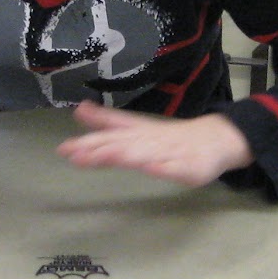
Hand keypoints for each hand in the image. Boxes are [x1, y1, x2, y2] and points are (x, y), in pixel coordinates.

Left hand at [57, 101, 253, 187]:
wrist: (213, 139)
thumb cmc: (168, 138)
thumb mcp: (134, 127)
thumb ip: (107, 121)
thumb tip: (78, 109)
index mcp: (136, 134)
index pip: (108, 137)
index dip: (87, 142)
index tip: (64, 149)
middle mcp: (149, 142)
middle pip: (123, 145)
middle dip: (100, 150)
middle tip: (77, 156)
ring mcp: (170, 154)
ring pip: (147, 155)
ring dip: (127, 155)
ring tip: (109, 157)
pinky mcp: (189, 167)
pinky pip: (176, 169)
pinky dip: (165, 168)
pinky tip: (154, 169)